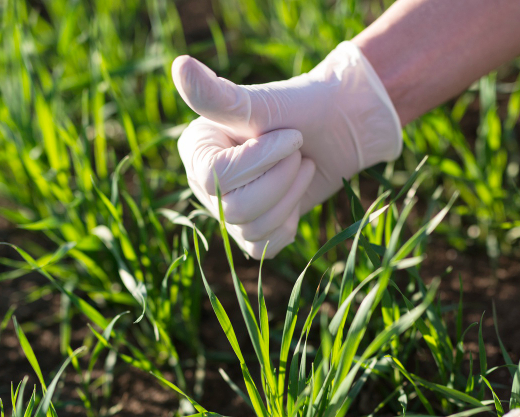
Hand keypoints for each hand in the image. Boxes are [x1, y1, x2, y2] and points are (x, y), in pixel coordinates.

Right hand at [171, 42, 401, 258]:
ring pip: (251, 229)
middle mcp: (203, 183)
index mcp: (196, 149)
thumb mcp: (262, 102)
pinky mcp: (250, 231)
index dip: (261, 161)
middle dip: (281, 180)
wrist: (341, 130)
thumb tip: (178, 66)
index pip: (217, 176)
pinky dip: (287, 224)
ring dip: (290, 197)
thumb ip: (218, 95)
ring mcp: (226, 210)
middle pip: (234, 209)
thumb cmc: (302, 108)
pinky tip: (296, 196)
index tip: (292, 136)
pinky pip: (262, 247)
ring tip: (302, 166)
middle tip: (299, 151)